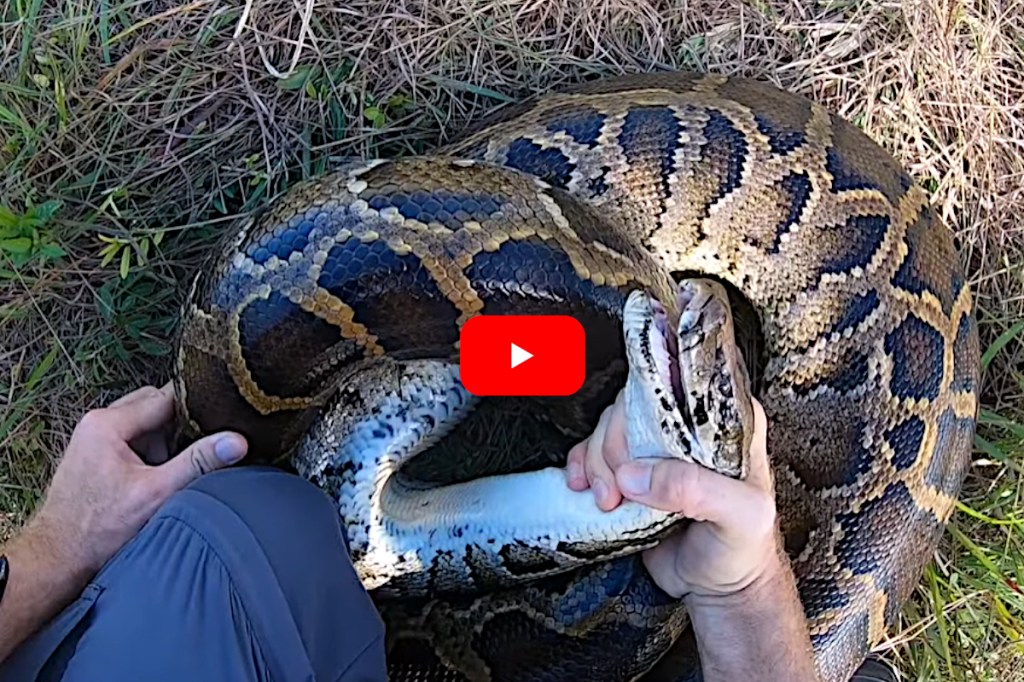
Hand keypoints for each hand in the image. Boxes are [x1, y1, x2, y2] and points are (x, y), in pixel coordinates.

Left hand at [25, 382, 247, 576]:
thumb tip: (236, 441)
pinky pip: (135, 441)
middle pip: (156, 406)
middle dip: (179, 427)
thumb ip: (198, 463)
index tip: (222, 423)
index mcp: (107, 423)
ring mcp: (95, 439)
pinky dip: (151, 455)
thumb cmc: (97, 530)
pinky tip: (155, 480)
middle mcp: (97, 423)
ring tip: (168, 474)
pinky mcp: (98, 455)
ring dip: (165, 443)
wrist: (58, 559)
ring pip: (147, 424)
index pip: (166, 397)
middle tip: (193, 454)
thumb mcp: (158, 494)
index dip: (197, 410)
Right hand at [566, 393, 779, 599]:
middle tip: (621, 489)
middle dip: (614, 448)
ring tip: (609, 500)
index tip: (638, 449)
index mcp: (724, 422)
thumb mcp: (739, 516)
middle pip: (631, 407)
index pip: (676, 389)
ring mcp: (655, 450)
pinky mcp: (631, 473)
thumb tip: (634, 475)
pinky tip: (585, 488)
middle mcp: (687, 428)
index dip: (648, 413)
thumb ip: (695, 489)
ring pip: (608, 429)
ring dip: (596, 463)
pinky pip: (593, 452)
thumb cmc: (742, 550)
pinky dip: (581, 467)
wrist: (719, 590)